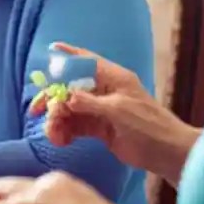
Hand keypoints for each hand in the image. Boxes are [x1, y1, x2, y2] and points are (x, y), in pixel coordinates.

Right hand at [32, 43, 192, 179]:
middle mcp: (104, 91)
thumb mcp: (118, 110)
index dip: (68, 55)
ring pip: (70, 110)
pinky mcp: (99, 128)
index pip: (86, 61)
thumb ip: (90, 103)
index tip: (49, 50)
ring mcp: (101, 110)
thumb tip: (65, 98)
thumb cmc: (148, 125)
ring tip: (53, 135)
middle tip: (36, 112)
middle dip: (53, 99)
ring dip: (57, 120)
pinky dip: (65, 131)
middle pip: (70, 88)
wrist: (167, 153)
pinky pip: (76, 126)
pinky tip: (60, 140)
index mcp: (113, 78)